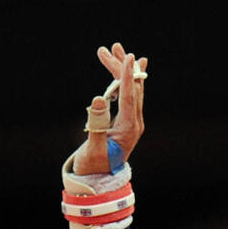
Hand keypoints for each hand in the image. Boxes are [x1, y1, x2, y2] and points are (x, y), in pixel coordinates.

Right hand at [72, 42, 147, 174]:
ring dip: (121, 70)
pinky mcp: (125, 121)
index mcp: (128, 129)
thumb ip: (96, 124)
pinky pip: (128, 96)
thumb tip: (99, 98)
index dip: (128, 76)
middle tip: (110, 47)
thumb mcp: (93, 148)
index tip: (128, 56)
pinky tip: (124, 66)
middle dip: (121, 67)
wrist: (97, 180)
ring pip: (130, 90)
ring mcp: (131, 122)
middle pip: (132, 89)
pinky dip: (122, 80)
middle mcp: (134, 123)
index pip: (130, 97)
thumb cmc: (93, 167)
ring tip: (112, 49)